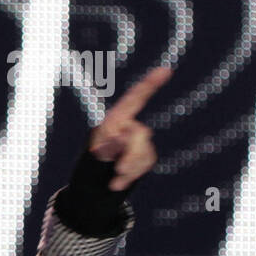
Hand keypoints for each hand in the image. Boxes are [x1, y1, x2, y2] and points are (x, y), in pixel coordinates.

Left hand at [89, 66, 170, 190]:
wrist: (92, 185)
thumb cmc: (90, 165)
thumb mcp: (95, 155)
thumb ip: (109, 145)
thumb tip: (123, 135)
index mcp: (114, 120)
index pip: (134, 99)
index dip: (150, 84)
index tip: (165, 69)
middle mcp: (129, 127)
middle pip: (141, 134)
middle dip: (132, 153)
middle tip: (118, 169)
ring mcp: (139, 141)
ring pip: (145, 152)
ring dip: (130, 169)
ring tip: (113, 180)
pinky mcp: (144, 155)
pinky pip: (145, 164)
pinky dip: (131, 176)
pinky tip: (117, 184)